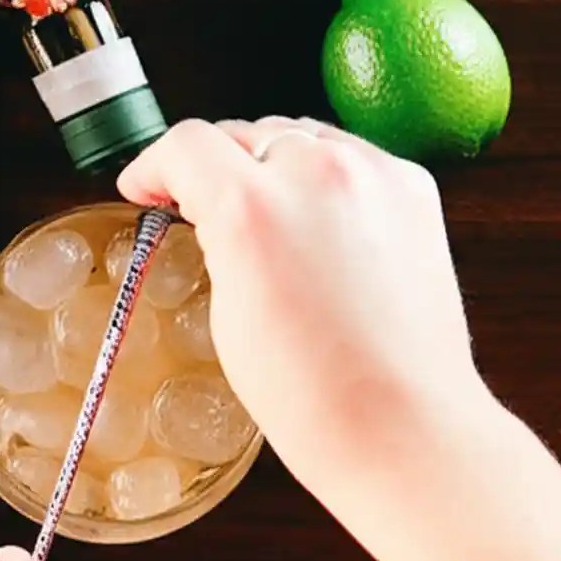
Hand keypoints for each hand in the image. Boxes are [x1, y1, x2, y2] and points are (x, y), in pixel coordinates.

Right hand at [118, 117, 560, 560]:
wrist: (401, 427)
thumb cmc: (311, 393)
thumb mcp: (227, 312)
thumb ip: (217, 240)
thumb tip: (213, 211)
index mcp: (252, 209)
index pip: (186, 145)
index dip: (155, 167)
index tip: (147, 187)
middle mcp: (317, 173)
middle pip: (243, 133)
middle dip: (213, 167)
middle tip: (199, 207)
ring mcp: (373, 175)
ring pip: (298, 136)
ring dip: (271, 165)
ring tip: (265, 215)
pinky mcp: (413, 189)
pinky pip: (351, 158)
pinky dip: (324, 179)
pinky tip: (318, 225)